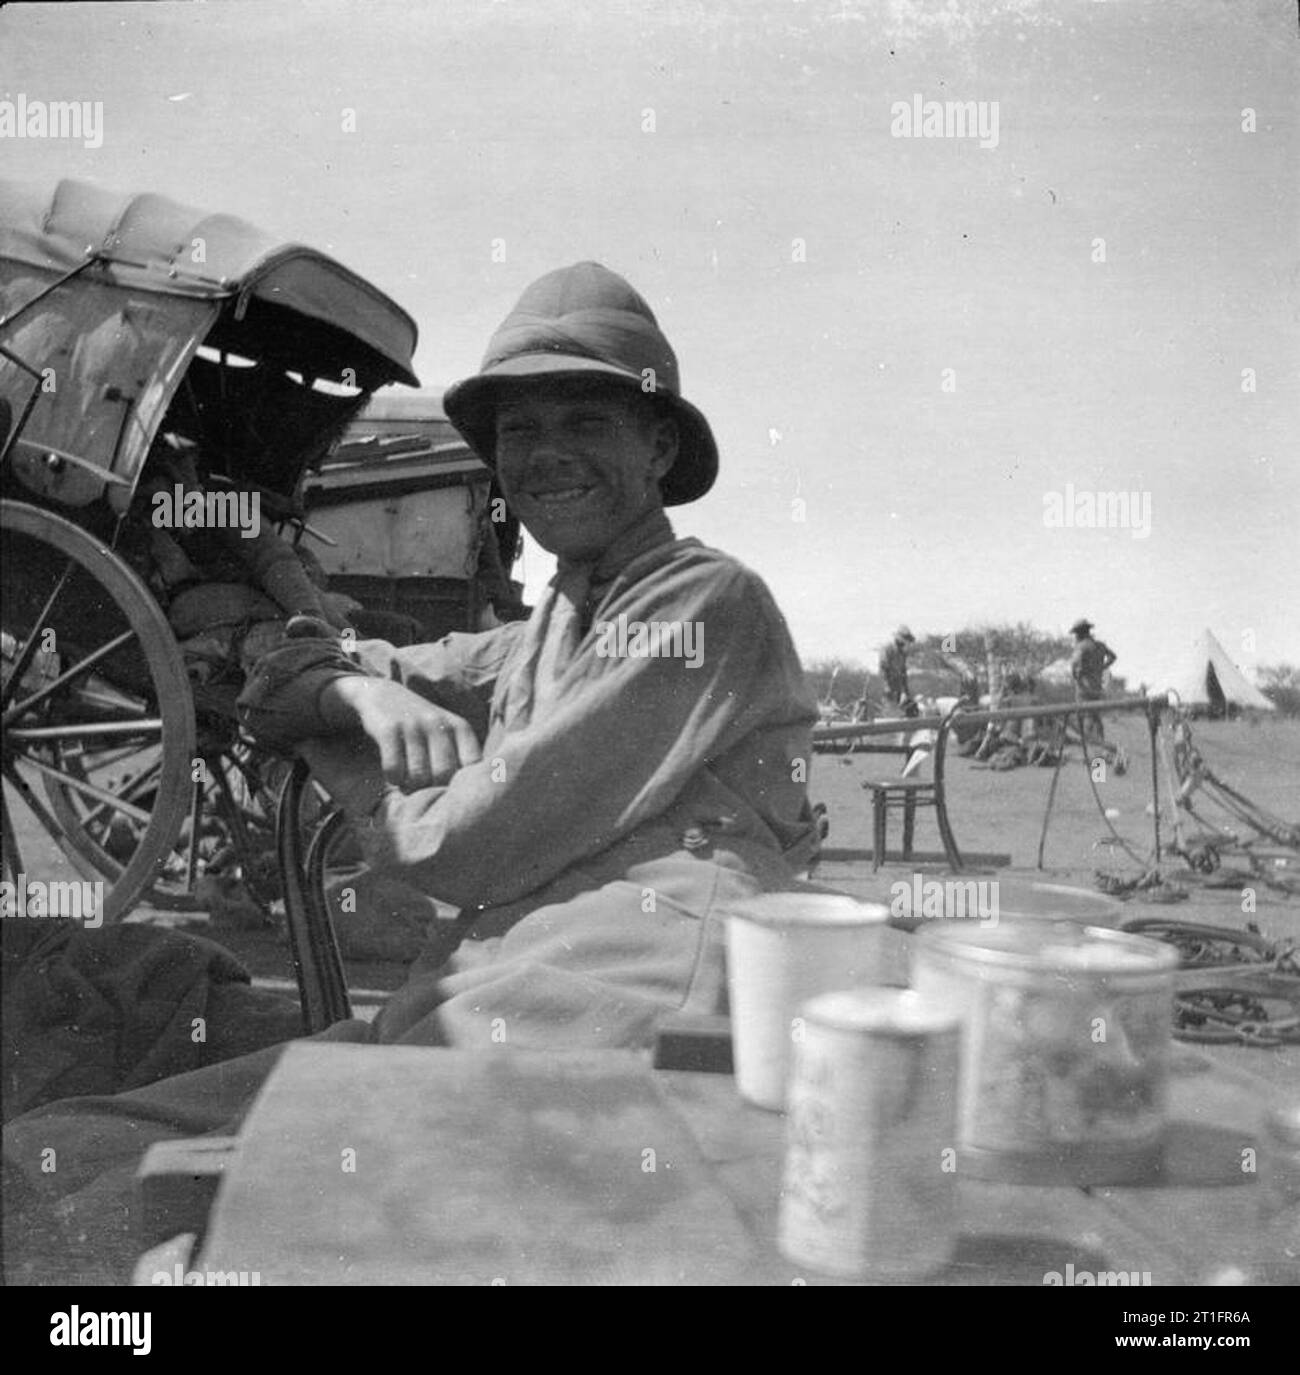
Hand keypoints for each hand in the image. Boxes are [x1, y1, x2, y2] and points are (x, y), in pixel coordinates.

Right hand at [320, 676, 481, 790]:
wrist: (382, 694)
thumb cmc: (422, 727)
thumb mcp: (449, 734)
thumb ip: (463, 759)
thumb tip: (473, 795)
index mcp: (460, 728)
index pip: (472, 766)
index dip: (462, 784)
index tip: (450, 789)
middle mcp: (440, 724)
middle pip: (444, 775)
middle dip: (432, 789)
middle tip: (423, 789)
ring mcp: (414, 725)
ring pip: (418, 776)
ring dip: (410, 786)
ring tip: (408, 783)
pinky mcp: (389, 728)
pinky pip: (394, 769)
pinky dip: (393, 778)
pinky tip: (393, 774)